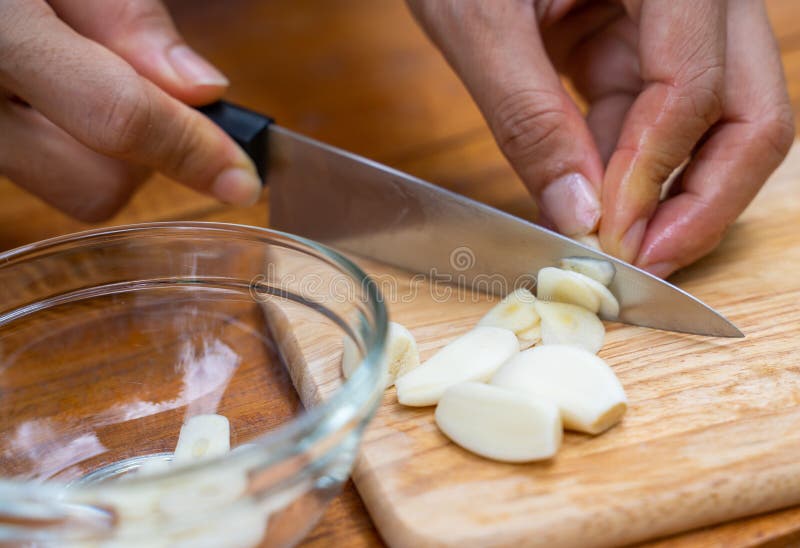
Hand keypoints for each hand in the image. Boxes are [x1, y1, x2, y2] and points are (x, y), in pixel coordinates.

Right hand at [0, 0, 260, 221]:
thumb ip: (122, 15)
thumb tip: (202, 91)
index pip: (117, 118)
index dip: (192, 151)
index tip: (243, 179)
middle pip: (92, 186)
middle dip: (142, 154)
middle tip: (137, 86)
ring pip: (60, 188)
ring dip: (97, 149)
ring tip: (69, 69)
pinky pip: (29, 170)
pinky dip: (57, 141)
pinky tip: (39, 86)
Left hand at [408, 0, 793, 276]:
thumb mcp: (478, 21)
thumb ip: (526, 115)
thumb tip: (577, 217)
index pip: (694, 81)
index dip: (655, 172)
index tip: (612, 239)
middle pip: (748, 109)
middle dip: (704, 198)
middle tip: (649, 262)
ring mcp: (676, 19)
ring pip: (716, 122)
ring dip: (669, 194)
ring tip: (618, 249)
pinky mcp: (644, 44)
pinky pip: (660, 118)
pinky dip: (633, 171)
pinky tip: (598, 207)